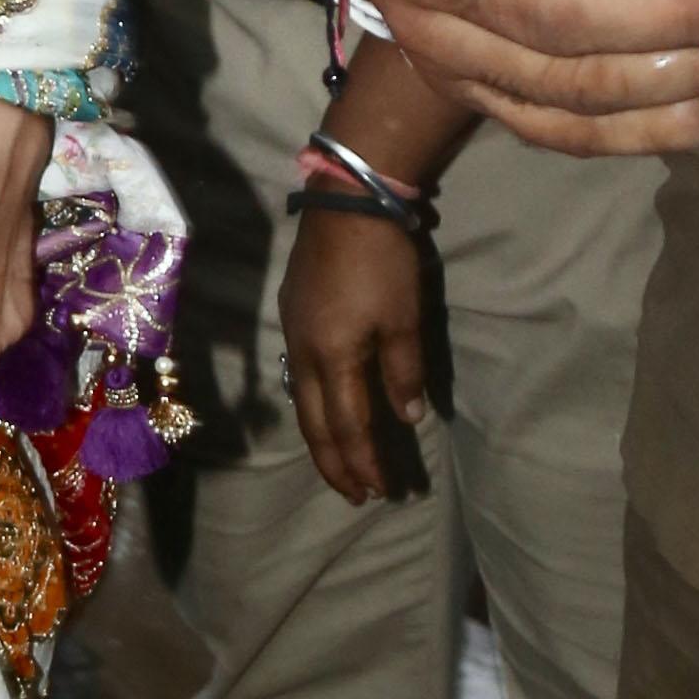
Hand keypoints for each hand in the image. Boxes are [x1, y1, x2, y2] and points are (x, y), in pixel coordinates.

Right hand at [281, 205, 432, 506]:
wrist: (345, 202)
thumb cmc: (383, 261)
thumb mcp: (404, 319)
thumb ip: (404, 372)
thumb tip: (407, 417)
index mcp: (333, 359)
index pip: (348, 427)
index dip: (364, 462)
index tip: (381, 492)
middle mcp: (303, 354)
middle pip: (314, 425)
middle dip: (336, 464)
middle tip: (356, 495)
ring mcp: (292, 333)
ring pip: (302, 402)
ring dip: (323, 437)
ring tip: (341, 461)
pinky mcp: (292, 314)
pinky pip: (299, 375)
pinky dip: (314, 405)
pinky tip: (326, 406)